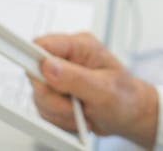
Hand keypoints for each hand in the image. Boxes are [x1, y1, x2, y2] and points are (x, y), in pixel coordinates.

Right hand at [31, 32, 157, 146]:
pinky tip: (78, 117)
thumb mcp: (104, 89)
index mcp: (80, 46)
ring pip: (39, 96)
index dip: (32, 58)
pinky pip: (44, 110)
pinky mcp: (57, 94)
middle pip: (36, 75)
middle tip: (75, 106)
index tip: (31, 72)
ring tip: (82, 113)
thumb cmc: (126, 97)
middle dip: (53, 98)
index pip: (43, 44)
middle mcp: (67, 59)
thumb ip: (75, 78)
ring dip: (59, 112)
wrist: (131, 116)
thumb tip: (48, 66)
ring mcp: (60, 77)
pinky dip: (59, 119)